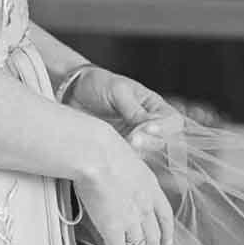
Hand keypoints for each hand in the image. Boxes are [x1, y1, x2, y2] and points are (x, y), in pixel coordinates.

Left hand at [63, 65, 190, 185]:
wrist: (71, 93)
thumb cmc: (97, 84)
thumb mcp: (118, 90)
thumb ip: (133, 109)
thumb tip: (148, 125)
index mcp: (152, 106)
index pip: (172, 120)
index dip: (165, 127)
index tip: (148, 127)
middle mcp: (147, 124)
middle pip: (162, 140)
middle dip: (149, 141)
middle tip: (133, 138)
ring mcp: (134, 138)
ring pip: (148, 152)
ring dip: (138, 151)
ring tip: (124, 143)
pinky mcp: (120, 149)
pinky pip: (130, 159)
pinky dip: (126, 159)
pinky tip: (116, 153)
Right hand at [74, 127, 173, 244]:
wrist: (95, 155)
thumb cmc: (105, 151)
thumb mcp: (129, 161)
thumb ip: (132, 177)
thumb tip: (124, 182)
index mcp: (152, 188)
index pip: (165, 216)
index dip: (167, 232)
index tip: (167, 242)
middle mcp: (146, 207)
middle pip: (153, 237)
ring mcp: (131, 219)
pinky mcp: (114, 229)